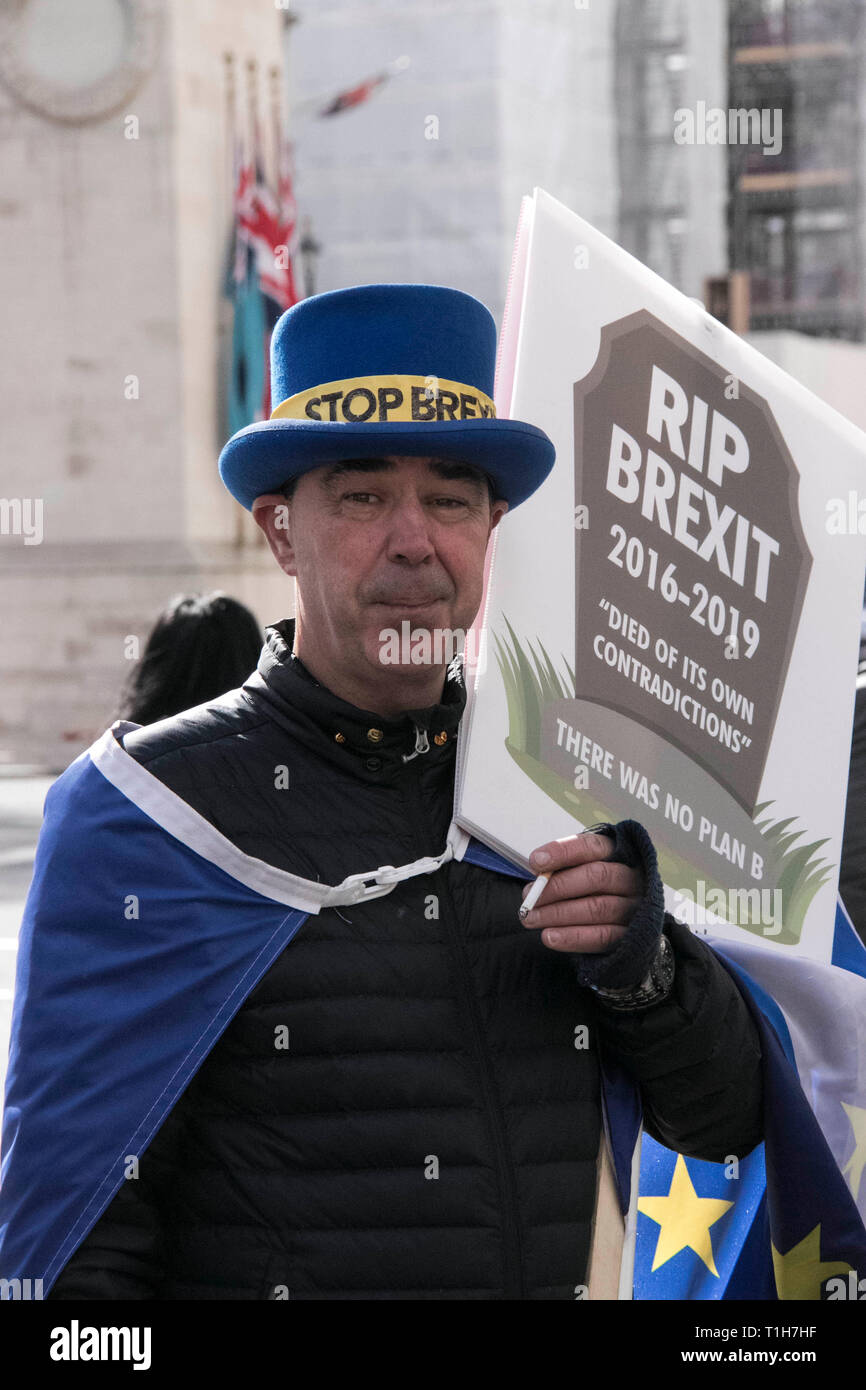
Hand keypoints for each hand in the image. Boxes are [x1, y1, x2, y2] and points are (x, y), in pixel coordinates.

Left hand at [519, 830, 644, 952]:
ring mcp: (636, 907)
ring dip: (558, 914)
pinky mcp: (633, 935)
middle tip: (528, 898)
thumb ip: (563, 869)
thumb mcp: (582, 872)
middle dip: (557, 887)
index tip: (535, 862)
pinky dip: (573, 937)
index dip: (562, 852)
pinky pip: (602, 936)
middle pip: (596, 876)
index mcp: (618, 853)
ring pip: (597, 907)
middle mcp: (632, 877)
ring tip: (531, 919)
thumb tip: (538, 871)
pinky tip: (550, 937)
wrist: (628, 928)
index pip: (591, 846)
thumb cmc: (595, 892)